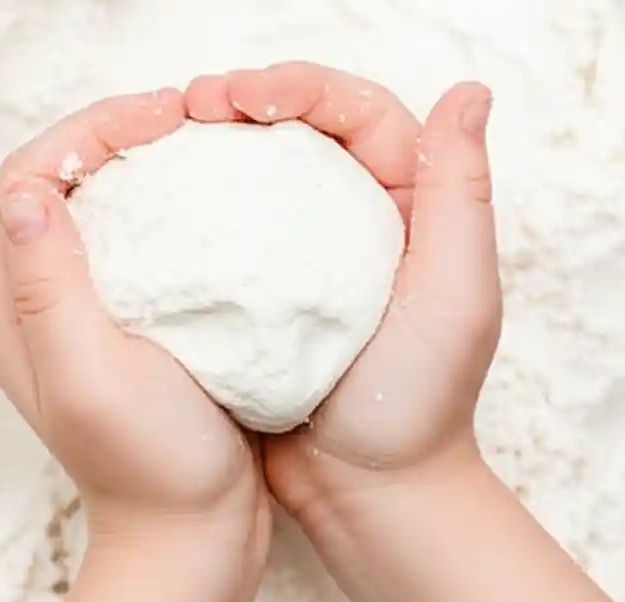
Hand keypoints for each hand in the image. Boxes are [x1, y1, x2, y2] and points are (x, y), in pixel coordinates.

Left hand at [0, 88, 270, 548]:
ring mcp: (88, 316)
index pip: (27, 182)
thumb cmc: (149, 468)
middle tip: (186, 120)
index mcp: (15, 310)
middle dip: (114, 134)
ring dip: (144, 165)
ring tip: (204, 145)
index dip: (84, 133)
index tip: (157, 121)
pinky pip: (144, 242)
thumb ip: (48, 287)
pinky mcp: (135, 328)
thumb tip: (22, 195)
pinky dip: (174, 207)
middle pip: (59, 183)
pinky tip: (221, 204)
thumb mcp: (90, 375)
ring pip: (103, 208)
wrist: (194, 539)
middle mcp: (40, 305)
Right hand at [186, 62, 500, 521]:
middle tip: (189, 105)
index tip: (244, 98)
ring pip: (253, 173)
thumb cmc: (419, 403)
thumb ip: (462, 193)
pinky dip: (189, 208)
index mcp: (405, 202)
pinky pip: (219, 234)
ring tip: (162, 138)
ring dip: (209, 145)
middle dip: (243, 99)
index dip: (299, 85)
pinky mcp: (255, 296)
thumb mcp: (456, 294)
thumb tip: (469, 92)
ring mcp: (298, 256)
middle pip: (296, 128)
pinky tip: (154, 204)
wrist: (367, 492)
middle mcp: (352, 216)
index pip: (354, 112)